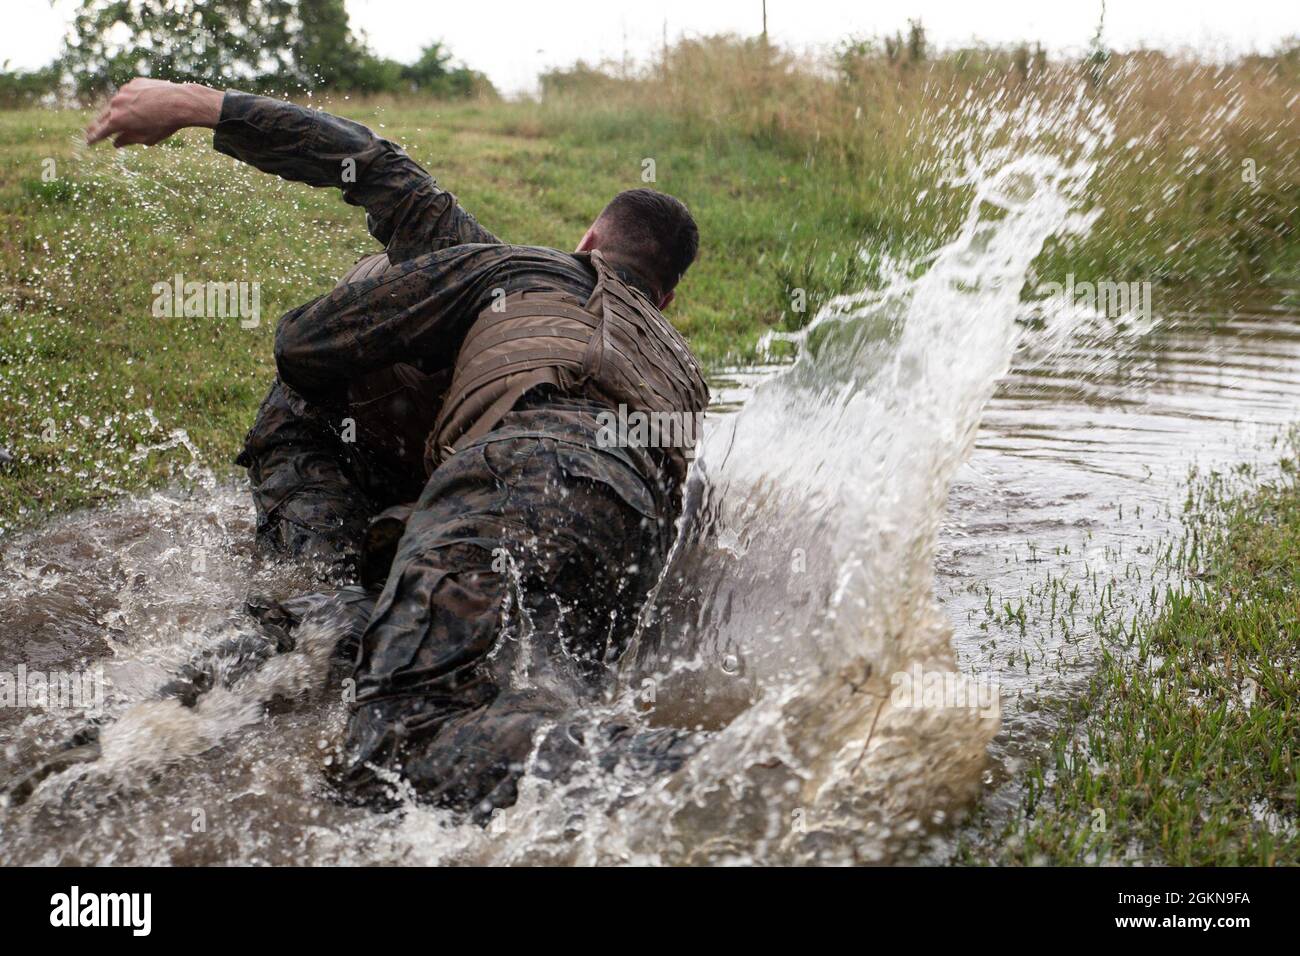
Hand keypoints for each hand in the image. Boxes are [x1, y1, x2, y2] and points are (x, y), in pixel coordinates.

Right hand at [85, 78, 223, 147]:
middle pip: (103, 116)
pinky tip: (136, 106)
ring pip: (115, 103)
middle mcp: (116, 104)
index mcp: (117, 121)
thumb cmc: (166, 124)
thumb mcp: (147, 139)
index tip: (88, 142)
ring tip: (112, 119)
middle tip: (89, 132)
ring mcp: (124, 92)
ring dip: (114, 112)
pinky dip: (129, 101)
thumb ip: (129, 140)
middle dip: (97, 125)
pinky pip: (128, 94)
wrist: (180, 102)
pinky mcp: (134, 84)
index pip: (100, 131)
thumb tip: (115, 143)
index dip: (93, 138)